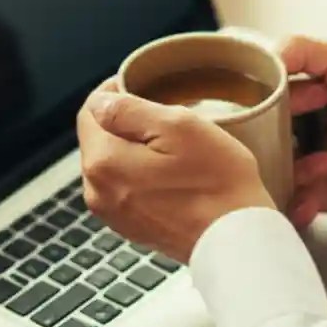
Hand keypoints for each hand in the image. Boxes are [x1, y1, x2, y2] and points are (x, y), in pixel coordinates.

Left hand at [76, 80, 274, 262]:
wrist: (236, 240)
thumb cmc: (216, 183)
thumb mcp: (178, 127)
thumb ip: (129, 109)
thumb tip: (99, 100)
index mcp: (103, 162)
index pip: (90, 110)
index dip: (116, 91)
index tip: (143, 86)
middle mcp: (97, 192)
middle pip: (100, 137)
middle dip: (127, 122)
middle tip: (168, 117)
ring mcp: (113, 213)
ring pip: (114, 162)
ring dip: (136, 148)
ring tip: (174, 147)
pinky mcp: (131, 226)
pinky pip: (127, 187)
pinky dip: (143, 174)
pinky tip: (174, 174)